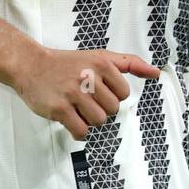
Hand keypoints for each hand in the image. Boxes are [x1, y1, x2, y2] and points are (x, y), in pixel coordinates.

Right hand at [11, 46, 160, 139]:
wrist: (31, 65)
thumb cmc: (69, 63)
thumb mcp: (101, 56)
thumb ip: (130, 63)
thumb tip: (156, 73)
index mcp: (102, 64)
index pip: (124, 93)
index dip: (113, 96)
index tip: (99, 90)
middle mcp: (88, 77)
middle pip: (112, 109)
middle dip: (101, 109)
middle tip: (86, 100)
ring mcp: (73, 94)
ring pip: (98, 121)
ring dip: (90, 120)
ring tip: (79, 109)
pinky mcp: (59, 109)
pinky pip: (81, 131)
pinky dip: (79, 132)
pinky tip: (72, 121)